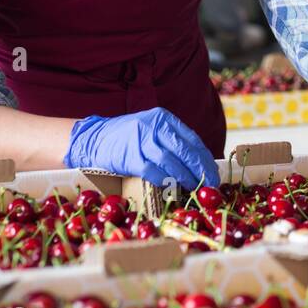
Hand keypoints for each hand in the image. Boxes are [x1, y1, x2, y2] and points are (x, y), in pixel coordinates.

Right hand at [64, 108, 218, 190]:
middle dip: (200, 170)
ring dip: (185, 178)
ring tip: (194, 187)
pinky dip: (165, 181)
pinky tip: (172, 188)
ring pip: (172, 163)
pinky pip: (154, 173)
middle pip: (185, 151)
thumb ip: (172, 140)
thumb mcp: (152, 129)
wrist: (94, 139)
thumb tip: (199, 162)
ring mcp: (142, 142)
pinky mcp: (131, 158)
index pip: (192, 139)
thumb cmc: (128, 137)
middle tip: (210, 183)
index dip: (204, 158)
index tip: (213, 171)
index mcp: (163, 119)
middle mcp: (154, 127)